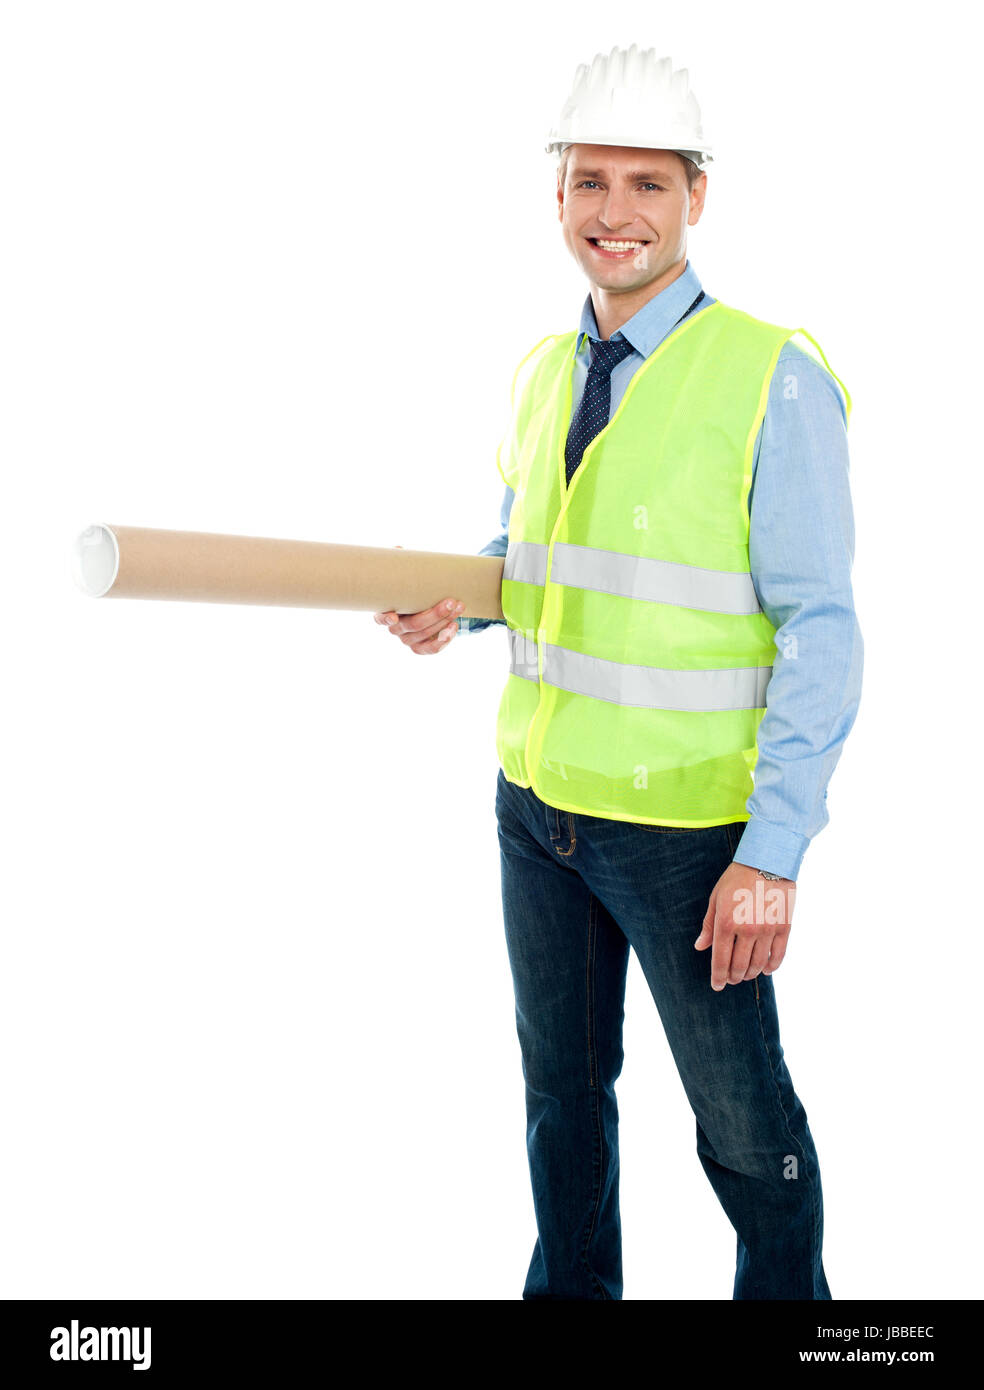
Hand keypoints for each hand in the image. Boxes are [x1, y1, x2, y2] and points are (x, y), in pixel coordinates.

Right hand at [373, 548, 465, 653]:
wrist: (428, 603)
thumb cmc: (414, 587)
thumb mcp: (409, 575)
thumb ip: (403, 565)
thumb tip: (399, 549)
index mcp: (386, 610)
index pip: (380, 618)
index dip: (386, 619)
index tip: (394, 616)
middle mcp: (395, 627)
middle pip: (412, 625)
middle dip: (434, 614)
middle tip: (451, 600)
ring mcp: (407, 639)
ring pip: (424, 635)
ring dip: (443, 621)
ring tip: (459, 606)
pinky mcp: (420, 647)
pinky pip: (431, 649)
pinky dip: (444, 639)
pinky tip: (454, 626)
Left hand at [694, 862, 795, 989]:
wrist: (767, 861)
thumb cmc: (737, 878)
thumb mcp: (716, 898)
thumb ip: (709, 926)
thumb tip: (700, 947)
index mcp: (727, 923)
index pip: (720, 960)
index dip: (718, 977)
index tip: (717, 986)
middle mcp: (747, 930)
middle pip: (739, 966)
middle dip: (733, 977)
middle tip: (731, 980)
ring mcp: (768, 930)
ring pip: (758, 964)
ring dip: (750, 973)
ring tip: (746, 974)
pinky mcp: (784, 927)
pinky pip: (778, 955)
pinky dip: (771, 966)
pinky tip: (765, 969)